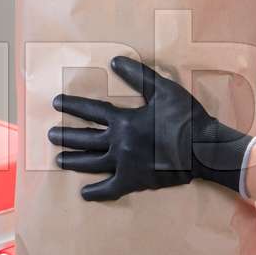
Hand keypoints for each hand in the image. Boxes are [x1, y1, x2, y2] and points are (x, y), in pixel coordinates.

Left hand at [49, 56, 253, 200]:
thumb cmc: (186, 118)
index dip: (72, 105)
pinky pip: (110, 189)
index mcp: (124, 120)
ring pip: (91, 164)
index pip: (91, 111)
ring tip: (58, 160)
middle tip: (50, 135)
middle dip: (65, 136)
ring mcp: (125, 165)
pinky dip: (96, 192)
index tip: (55, 102)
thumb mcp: (164, 90)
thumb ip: (138, 75)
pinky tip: (84, 193)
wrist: (204, 149)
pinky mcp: (135, 182)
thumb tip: (114, 61)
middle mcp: (119, 143)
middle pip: (85, 139)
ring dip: (73, 161)